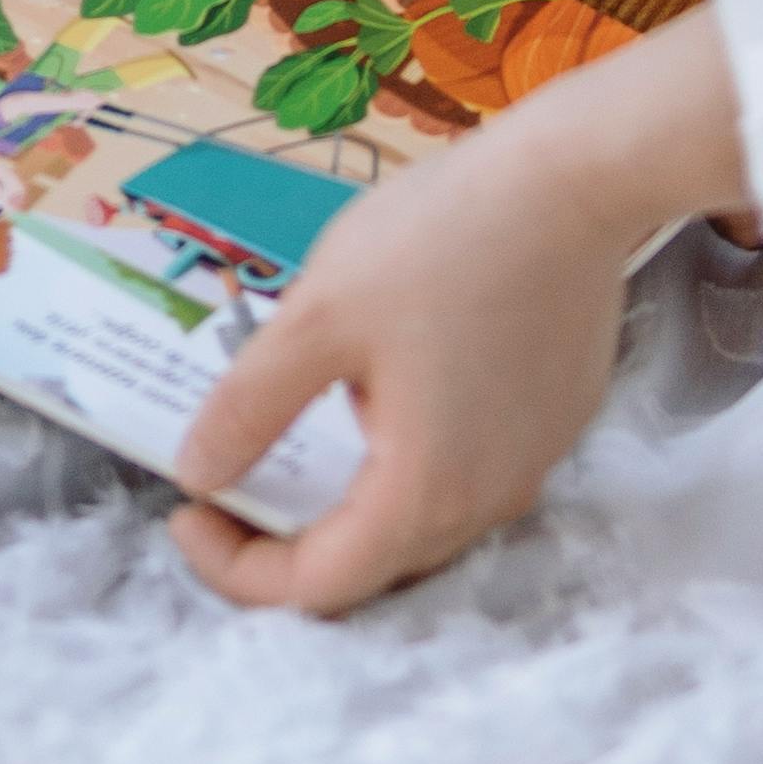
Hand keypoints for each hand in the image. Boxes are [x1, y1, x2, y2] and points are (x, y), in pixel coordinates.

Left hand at [169, 9, 749, 616]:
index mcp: (423, 494)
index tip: (187, 511)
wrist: (575, 178)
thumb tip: (197, 474)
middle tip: (228, 477)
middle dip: (287, 538)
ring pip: (421, 518)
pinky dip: (403, 461)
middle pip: (372, 564)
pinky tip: (375, 390)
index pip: (316, 585)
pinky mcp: (554, 419)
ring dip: (347, 499)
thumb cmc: (442, 240)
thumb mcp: (319, 317)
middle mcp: (488, 503)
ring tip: (294, 433)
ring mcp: (531, 463)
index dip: (236, 567)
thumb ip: (250, 408)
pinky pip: (465, 471)